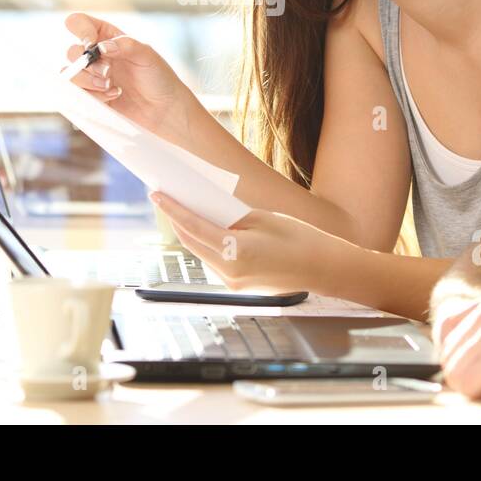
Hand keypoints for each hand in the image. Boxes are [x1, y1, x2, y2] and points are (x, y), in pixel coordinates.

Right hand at [62, 12, 196, 146]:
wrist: (164, 110)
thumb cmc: (160, 78)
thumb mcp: (148, 56)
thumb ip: (125, 45)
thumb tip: (100, 47)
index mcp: (109, 37)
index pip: (81, 24)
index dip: (80, 29)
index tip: (91, 44)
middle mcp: (98, 56)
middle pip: (72, 52)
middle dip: (86, 63)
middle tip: (108, 72)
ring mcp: (94, 76)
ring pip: (70, 73)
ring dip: (87, 80)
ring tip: (110, 86)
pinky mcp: (93, 96)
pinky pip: (77, 93)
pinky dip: (93, 95)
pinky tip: (113, 96)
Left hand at [148, 190, 347, 296]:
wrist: (323, 269)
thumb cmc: (299, 239)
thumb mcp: (262, 218)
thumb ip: (231, 216)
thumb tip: (207, 210)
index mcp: (236, 252)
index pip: (194, 227)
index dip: (173, 209)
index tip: (157, 195)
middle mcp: (229, 272)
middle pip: (191, 242)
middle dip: (177, 220)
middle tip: (166, 198)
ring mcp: (233, 282)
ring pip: (200, 253)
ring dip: (190, 232)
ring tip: (183, 210)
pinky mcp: (238, 285)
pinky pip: (213, 261)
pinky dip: (205, 243)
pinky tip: (204, 228)